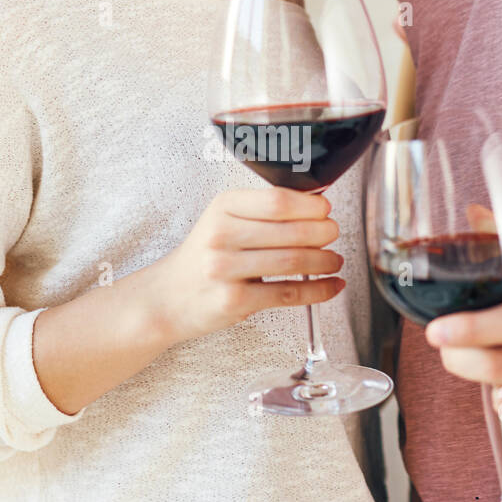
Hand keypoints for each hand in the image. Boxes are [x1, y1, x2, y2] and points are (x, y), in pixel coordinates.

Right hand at [150, 188, 343, 345]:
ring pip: (292, 261)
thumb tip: (314, 206)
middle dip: (323, 232)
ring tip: (334, 261)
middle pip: (289, 230)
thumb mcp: (222, 220)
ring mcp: (226, 269)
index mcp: (222, 208)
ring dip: (323, 261)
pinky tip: (331, 286)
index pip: (277, 200)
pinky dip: (317, 290)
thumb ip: (260, 212)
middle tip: (334, 234)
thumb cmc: (203, 257)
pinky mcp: (234, 301)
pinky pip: (287, 294)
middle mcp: (221, 235)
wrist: (167, 297)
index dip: (310, 206)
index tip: (325, 210)